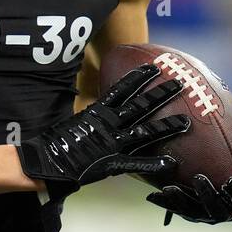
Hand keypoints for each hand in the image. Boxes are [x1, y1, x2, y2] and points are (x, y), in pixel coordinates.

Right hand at [18, 64, 191, 202]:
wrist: (46, 163)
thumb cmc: (56, 145)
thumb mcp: (73, 123)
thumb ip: (88, 117)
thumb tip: (95, 111)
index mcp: (98, 112)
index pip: (121, 89)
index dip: (138, 78)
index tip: (152, 67)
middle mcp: (109, 124)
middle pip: (140, 105)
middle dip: (161, 94)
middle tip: (180, 83)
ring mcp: (112, 143)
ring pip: (145, 131)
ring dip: (166, 127)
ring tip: (186, 122)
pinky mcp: (112, 163)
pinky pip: (137, 163)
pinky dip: (154, 163)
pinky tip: (171, 164)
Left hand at [146, 122, 231, 225]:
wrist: (220, 175)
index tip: (230, 181)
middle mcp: (228, 212)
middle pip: (219, 209)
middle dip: (207, 196)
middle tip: (198, 178)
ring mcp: (207, 215)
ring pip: (194, 212)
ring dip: (181, 200)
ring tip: (170, 187)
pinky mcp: (190, 214)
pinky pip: (177, 211)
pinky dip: (166, 203)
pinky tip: (153, 194)